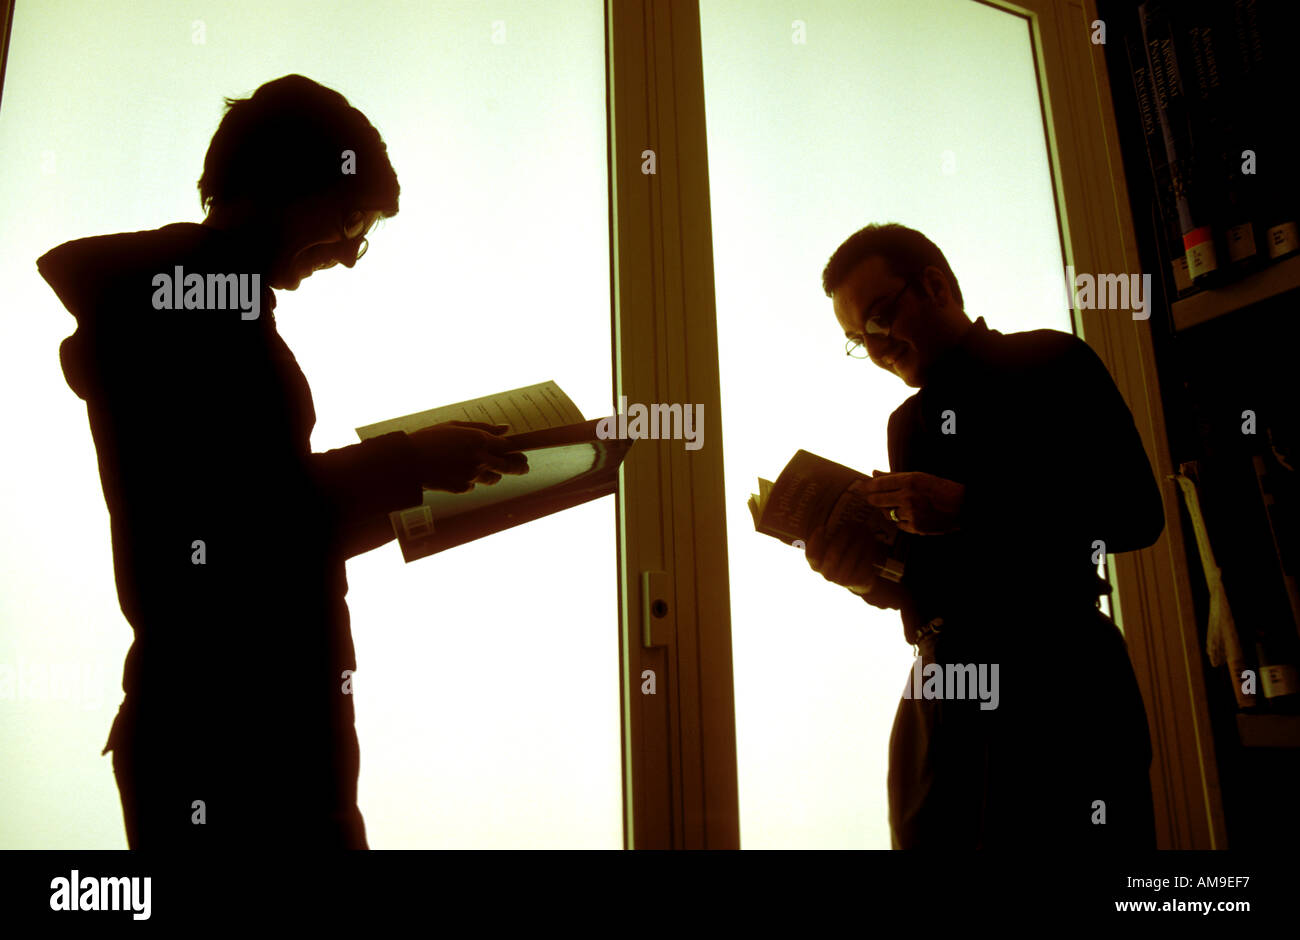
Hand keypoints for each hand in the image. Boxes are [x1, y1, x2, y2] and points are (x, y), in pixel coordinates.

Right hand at [408, 421, 528, 492]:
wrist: (407, 462)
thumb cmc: (430, 438)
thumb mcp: (455, 425)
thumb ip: (483, 427)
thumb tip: (506, 428)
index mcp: (479, 440)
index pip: (508, 446)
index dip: (516, 449)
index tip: (520, 451)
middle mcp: (479, 459)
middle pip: (510, 466)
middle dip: (520, 466)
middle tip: (523, 466)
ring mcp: (472, 475)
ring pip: (494, 478)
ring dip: (494, 474)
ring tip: (486, 467)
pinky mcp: (463, 488)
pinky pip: (474, 484)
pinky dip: (471, 480)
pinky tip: (459, 472)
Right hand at [805, 522, 882, 594]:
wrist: (858, 578)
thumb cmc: (842, 555)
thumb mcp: (832, 547)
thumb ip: (830, 536)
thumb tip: (837, 517)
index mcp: (816, 565)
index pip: (812, 554)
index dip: (816, 541)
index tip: (823, 527)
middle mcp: (827, 574)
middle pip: (834, 553)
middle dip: (844, 536)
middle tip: (852, 524)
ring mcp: (843, 580)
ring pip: (851, 557)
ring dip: (859, 540)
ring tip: (865, 529)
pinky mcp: (859, 581)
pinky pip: (865, 563)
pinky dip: (869, 550)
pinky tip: (871, 541)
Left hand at [854, 471, 963, 534]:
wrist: (963, 506)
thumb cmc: (940, 488)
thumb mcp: (919, 477)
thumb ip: (894, 476)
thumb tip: (873, 473)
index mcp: (910, 481)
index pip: (879, 484)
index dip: (867, 486)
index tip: (862, 487)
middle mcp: (908, 496)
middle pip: (877, 500)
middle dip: (872, 498)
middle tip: (869, 497)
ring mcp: (911, 513)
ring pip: (887, 513)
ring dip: (888, 509)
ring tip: (898, 504)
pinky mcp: (915, 527)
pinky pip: (898, 524)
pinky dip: (901, 520)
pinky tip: (909, 515)